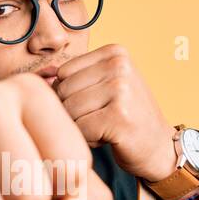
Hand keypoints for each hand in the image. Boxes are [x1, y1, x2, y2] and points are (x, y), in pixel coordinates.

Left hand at [53, 44, 175, 181]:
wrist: (159, 147)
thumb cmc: (126, 118)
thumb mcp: (106, 86)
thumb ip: (76, 77)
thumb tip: (39, 77)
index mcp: (114, 52)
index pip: (63, 72)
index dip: (71, 96)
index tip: (96, 104)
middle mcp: (119, 65)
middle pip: (63, 91)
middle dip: (75, 113)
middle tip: (101, 119)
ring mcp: (121, 89)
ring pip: (69, 110)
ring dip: (81, 127)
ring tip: (105, 128)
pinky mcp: (119, 116)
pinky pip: (80, 129)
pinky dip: (88, 140)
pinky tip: (108, 138)